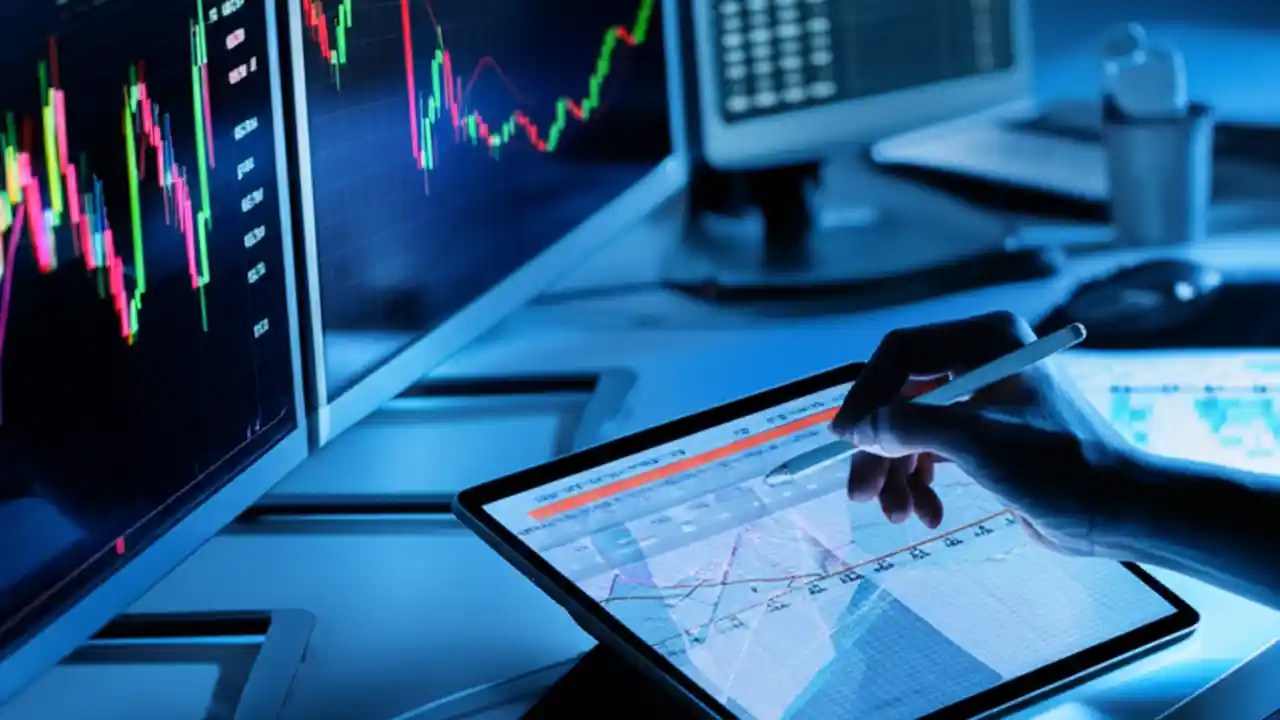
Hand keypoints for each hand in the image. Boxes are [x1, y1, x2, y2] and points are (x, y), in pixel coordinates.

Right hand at [829, 312, 1140, 557]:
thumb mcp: (980, 442)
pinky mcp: (983, 439)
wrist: (1122, 512)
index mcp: (985, 340)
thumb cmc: (1064, 466)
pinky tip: (927, 513)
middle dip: (880, 449)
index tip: (845, 438)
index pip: (900, 354)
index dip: (867, 395)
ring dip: (896, 473)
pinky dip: (919, 483)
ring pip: (909, 429)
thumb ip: (911, 426)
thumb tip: (856, 428)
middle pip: (899, 397)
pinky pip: (929, 452)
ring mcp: (980, 401)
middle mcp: (980, 361)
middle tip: (860, 494)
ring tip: (897, 515)